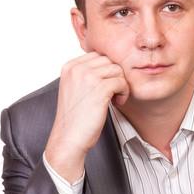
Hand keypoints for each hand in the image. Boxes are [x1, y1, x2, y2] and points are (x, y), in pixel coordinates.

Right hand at [45, 51, 130, 171]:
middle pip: (109, 60)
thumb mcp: (75, 88)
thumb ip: (86, 74)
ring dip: (121, 84)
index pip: (98, 55)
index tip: (106, 86)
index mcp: (70, 66)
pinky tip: (116, 104)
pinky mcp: (99, 89)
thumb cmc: (75, 118)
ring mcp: (88, 77)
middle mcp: (77, 68)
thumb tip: (109, 65)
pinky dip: (123, 93)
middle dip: (115, 76)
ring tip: (115, 99)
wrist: (69, 138)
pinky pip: (121, 82)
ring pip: (117, 70)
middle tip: (113, 93)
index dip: (106, 70)